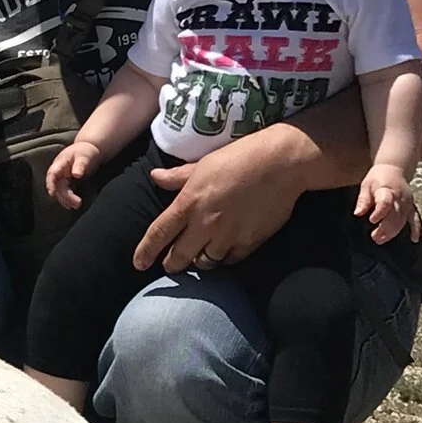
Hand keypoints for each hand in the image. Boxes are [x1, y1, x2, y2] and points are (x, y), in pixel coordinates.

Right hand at [45, 140, 101, 209]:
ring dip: (66, 200)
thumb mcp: (84, 156)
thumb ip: (80, 164)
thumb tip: (76, 174)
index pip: (52, 174)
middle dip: (65, 196)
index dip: (50, 184)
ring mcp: (62, 178)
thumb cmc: (85, 151)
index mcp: (60, 163)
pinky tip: (72, 205)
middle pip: (57, 186)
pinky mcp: (66, 183)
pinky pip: (64, 193)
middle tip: (77, 203)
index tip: (52, 193)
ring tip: (77, 206)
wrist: (88, 150)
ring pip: (60, 191)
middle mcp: (58, 172)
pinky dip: (67, 200)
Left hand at [134, 133, 306, 272]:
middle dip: (172, 264)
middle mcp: (204, 223)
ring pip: (205, 262)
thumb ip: (178, 177)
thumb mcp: (203, 164)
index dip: (146, 251)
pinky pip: (230, 260)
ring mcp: (228, 235)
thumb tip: (155, 177)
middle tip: (171, 265)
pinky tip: (224, 252)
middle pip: (180, 256)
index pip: (159, 233)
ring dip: (199, 261)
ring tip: (199, 256)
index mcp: (188, 203)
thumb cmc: (240, 156)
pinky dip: (224, 258)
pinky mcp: (250, 242)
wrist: (282, 162)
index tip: (139, 264)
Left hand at [355, 166, 420, 244]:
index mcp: (387, 190)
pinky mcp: (412, 206)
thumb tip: (358, 213)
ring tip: (381, 239)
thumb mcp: (366, 185)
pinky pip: (415, 218)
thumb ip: (363, 200)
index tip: (371, 220)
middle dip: (385, 228)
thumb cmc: (377, 178)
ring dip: (393, 232)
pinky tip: (414, 239)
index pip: (385, 203)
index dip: (379, 213)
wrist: (394, 168)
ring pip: (403, 220)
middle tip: (374, 237)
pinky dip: (415, 229)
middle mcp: (400, 198)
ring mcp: (407, 203)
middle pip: (394, 216)